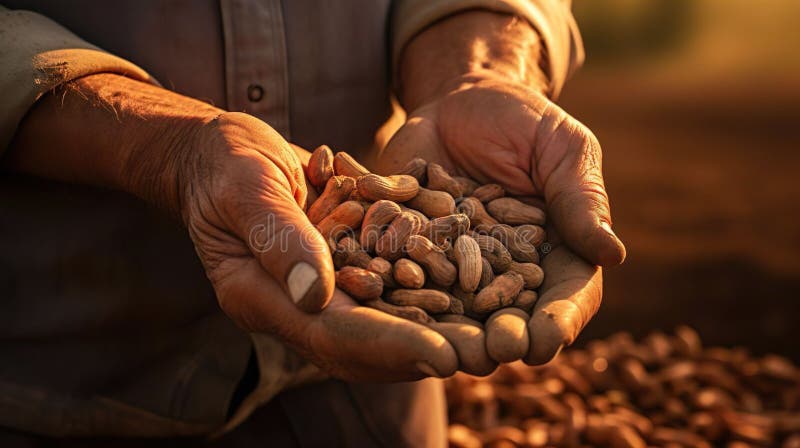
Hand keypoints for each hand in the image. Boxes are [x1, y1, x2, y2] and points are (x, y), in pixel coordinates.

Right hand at [7, 75, 456, 379]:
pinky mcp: (335, 267)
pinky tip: (464, 291)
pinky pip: (381, 288)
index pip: (331, 333)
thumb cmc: (224, 163)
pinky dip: (420, 293)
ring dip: (430, 331)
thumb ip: (279, 238)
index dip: (387, 345)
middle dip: (421, 351)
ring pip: (378, 322)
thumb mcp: (247, 188)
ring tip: (484, 337)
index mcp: (258, 295)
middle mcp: (290, 304)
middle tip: (479, 356)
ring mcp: (314, 290)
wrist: (220, 151)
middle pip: (362, 343)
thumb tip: (317, 295)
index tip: (440, 355)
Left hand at [374, 10, 623, 365]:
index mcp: (554, 250)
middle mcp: (504, 268)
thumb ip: (579, 199)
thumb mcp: (560, 148)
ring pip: (454, 304)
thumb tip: (614, 255)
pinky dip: (394, 284)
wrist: (459, 100)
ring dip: (449, 328)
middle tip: (495, 353)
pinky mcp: (411, 246)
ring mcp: (453, 263)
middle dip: (503, 336)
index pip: (566, 294)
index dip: (559, 320)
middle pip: (510, 313)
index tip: (548, 339)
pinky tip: (385, 297)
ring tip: (442, 346)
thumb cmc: (523, 121)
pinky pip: (402, 270)